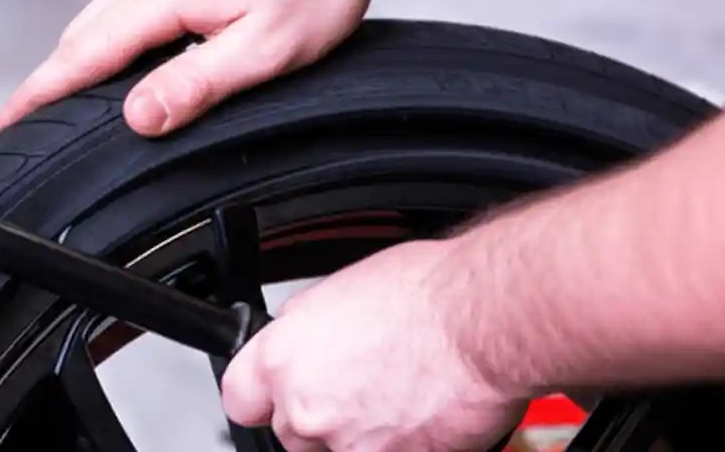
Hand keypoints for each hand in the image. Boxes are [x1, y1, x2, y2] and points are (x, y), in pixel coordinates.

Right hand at [0, 0, 380, 136]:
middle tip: (28, 116)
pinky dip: (112, 31)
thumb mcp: (264, 50)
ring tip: (68, 93)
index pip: (85, 51)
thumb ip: (195, 85)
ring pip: (106, 12)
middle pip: (84, 31)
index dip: (42, 90)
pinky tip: (127, 52)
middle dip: (53, 75)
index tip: (8, 117)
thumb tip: (137, 117)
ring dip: (83, 53)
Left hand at [220, 241, 529, 451]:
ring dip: (358, 435)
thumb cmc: (428, 295)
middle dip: (320, 416)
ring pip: (335, 451)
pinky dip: (397, 446)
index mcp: (284, 356)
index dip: (261, 397)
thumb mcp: (342, 289)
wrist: (483, 323)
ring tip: (396, 398)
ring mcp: (345, 444)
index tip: (273, 398)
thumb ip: (309, 325)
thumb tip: (303, 333)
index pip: (241, 397)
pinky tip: (419, 415)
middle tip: (359, 389)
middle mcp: (305, 405)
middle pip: (291, 431)